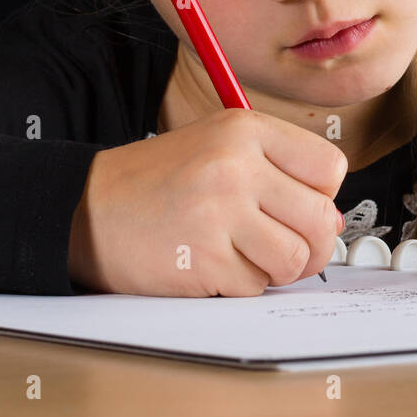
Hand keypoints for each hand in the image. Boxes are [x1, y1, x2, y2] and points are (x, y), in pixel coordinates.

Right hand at [69, 107, 347, 295]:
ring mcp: (220, 213)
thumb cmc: (156, 182)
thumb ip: (279, 171)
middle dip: (310, 244)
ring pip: (295, 259)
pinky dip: (239, 285)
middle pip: (322, 219)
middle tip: (283, 246)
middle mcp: (236, 166)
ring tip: (243, 254)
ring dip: (275, 269)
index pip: (331, 167)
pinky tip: (211, 265)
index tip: (300, 205)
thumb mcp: (219, 146)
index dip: (322, 195)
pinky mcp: (204, 259)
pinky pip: (255, 287)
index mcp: (246, 129)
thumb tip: (332, 220)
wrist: (85, 209)